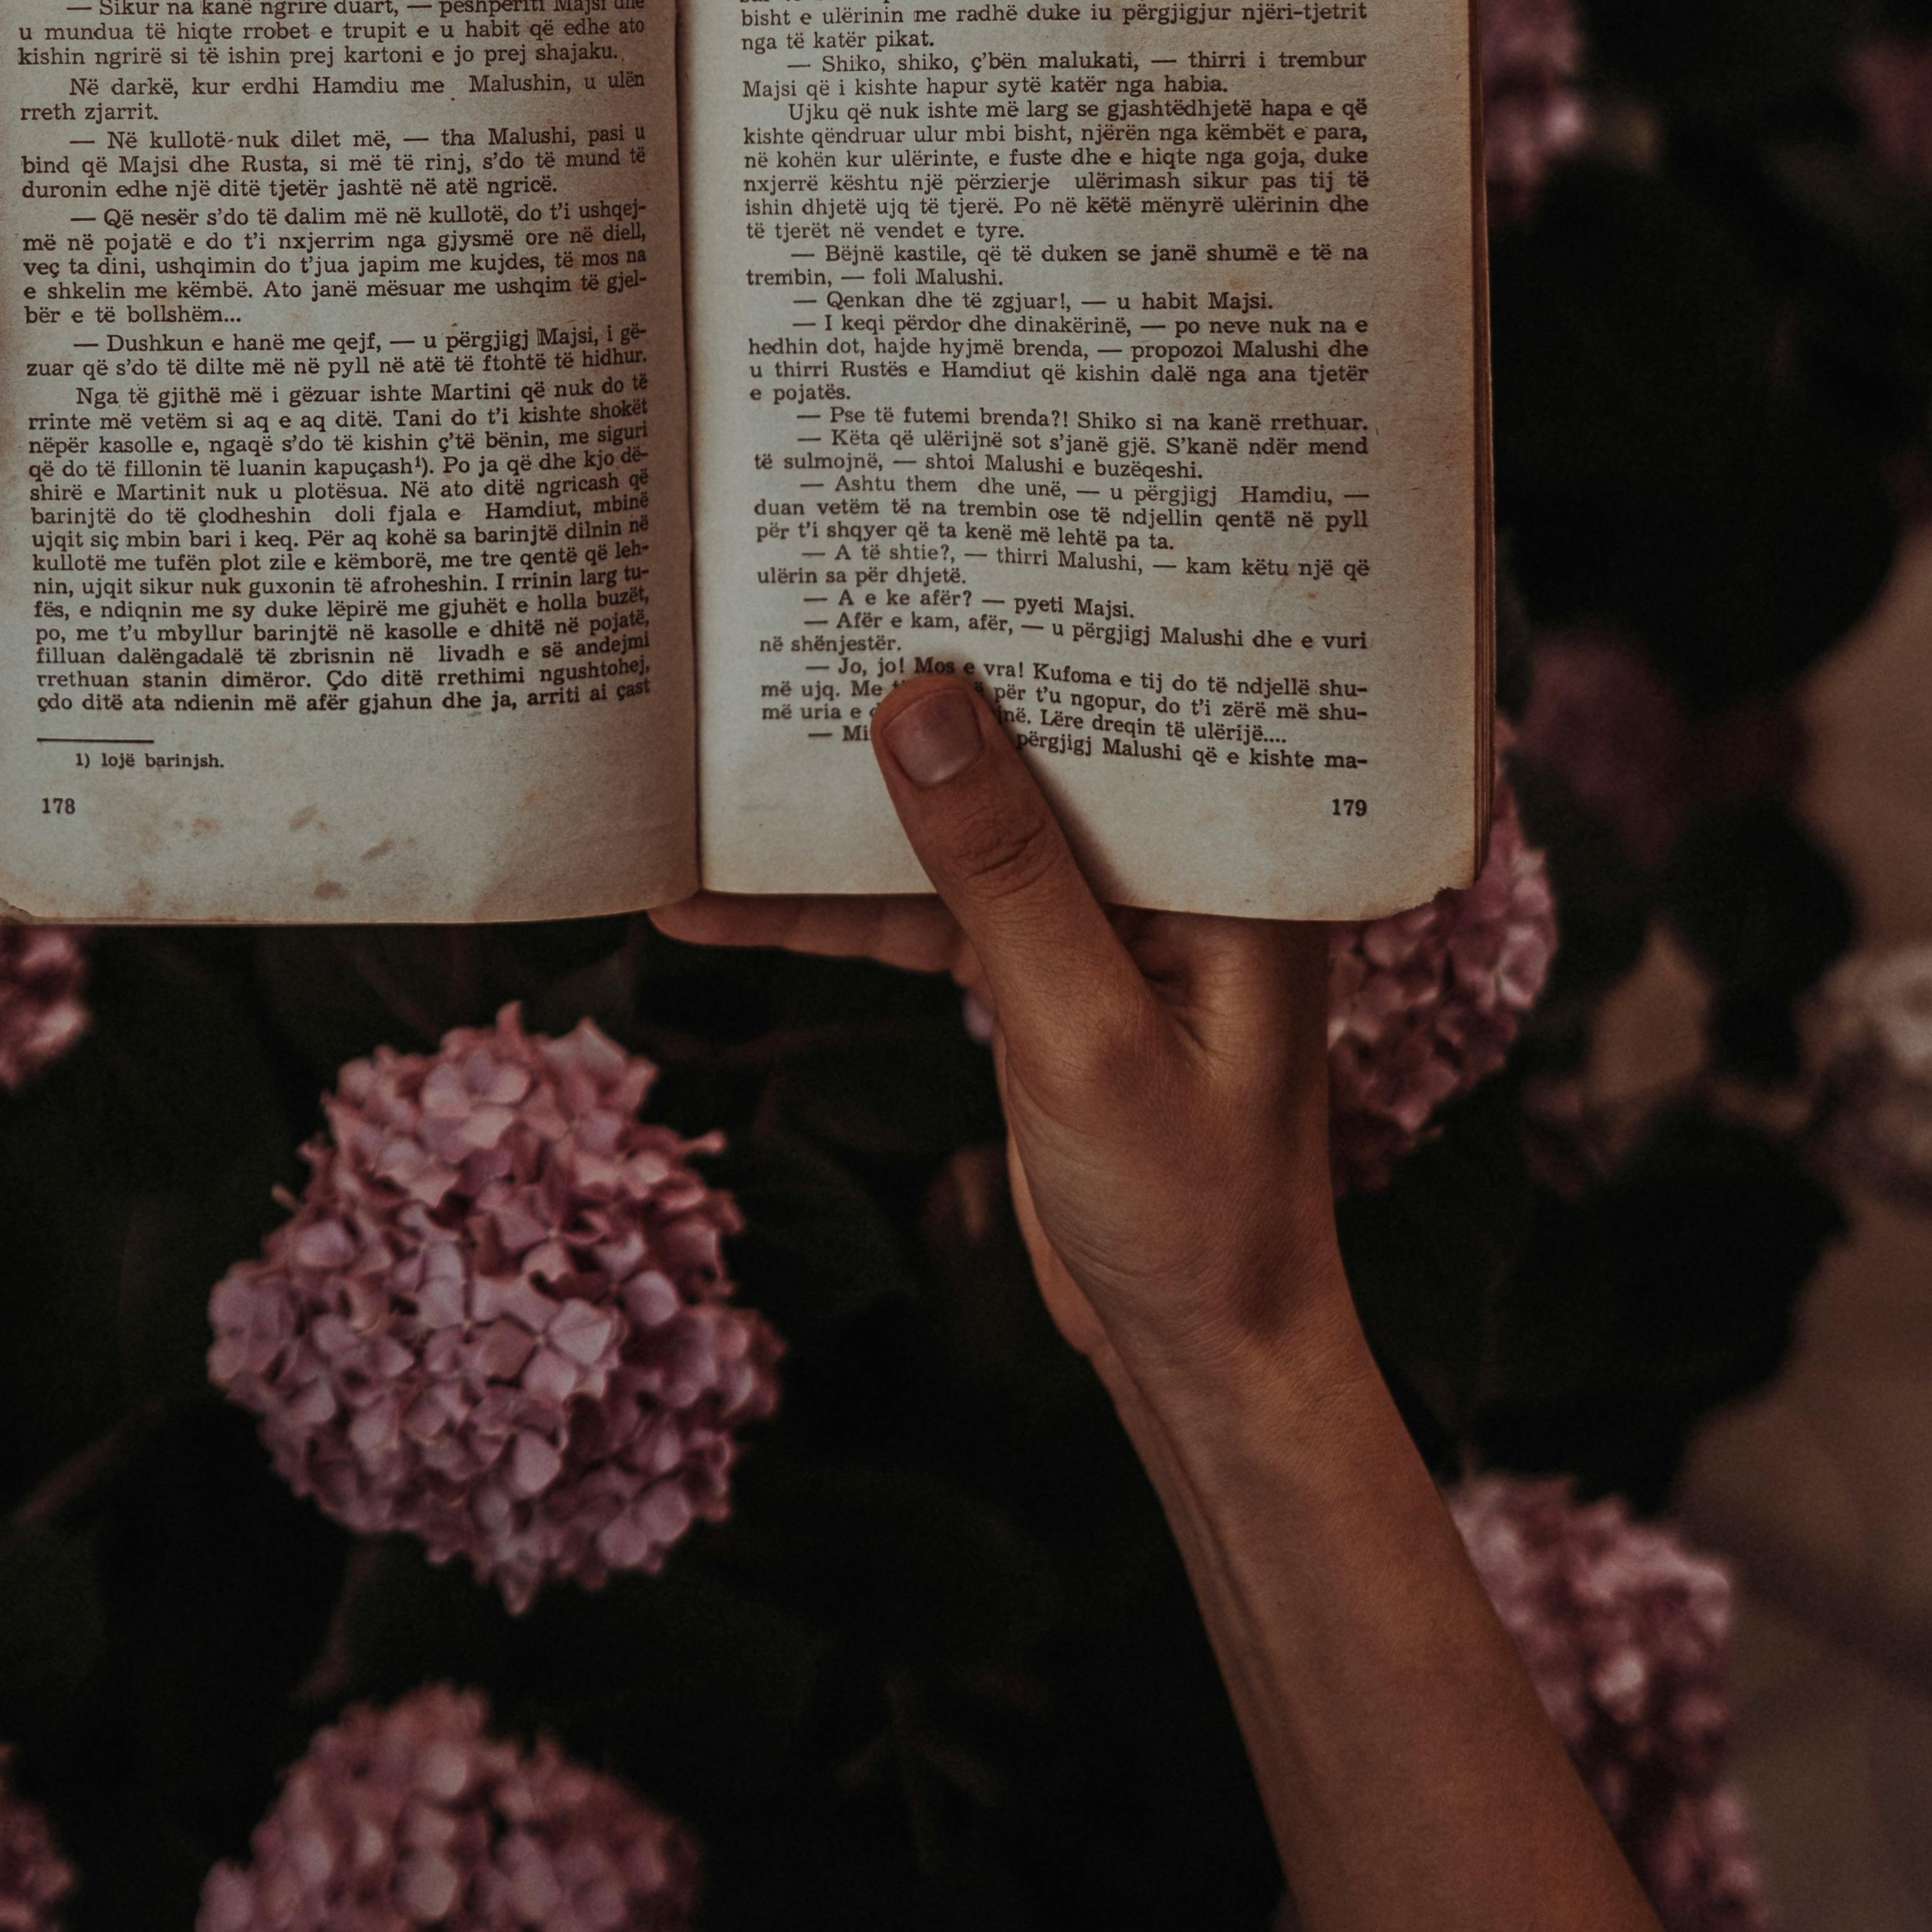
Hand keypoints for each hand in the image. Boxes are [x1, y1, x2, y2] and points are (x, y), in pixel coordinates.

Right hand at [654, 672, 1349, 1405]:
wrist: (1200, 1357)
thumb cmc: (1194, 1213)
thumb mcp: (1086, 1035)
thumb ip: (1001, 872)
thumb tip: (921, 707)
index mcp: (1233, 851)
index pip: (1118, 702)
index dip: (1012, 634)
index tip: (899, 574)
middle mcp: (1172, 861)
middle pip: (1017, 752)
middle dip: (895, 712)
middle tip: (774, 641)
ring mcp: (1100, 915)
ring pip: (948, 836)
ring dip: (829, 828)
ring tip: (699, 782)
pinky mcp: (1041, 972)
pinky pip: (923, 915)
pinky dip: (828, 914)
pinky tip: (716, 902)